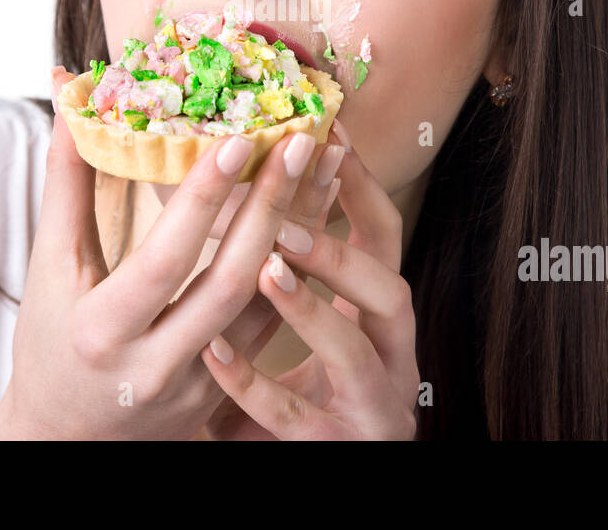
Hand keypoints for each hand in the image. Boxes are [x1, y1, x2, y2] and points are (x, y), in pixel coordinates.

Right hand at [0, 67, 343, 439]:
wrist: (67, 437)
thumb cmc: (51, 342)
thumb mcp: (51, 266)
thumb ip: (68, 181)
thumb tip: (69, 93)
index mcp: (103, 331)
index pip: (164, 260)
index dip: (203, 201)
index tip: (239, 140)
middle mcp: (156, 364)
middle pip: (230, 281)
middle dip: (272, 207)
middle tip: (301, 140)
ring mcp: (200, 384)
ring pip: (267, 303)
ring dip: (302, 231)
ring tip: (325, 165)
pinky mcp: (228, 392)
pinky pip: (273, 322)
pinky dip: (299, 264)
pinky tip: (316, 215)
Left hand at [200, 125, 420, 439]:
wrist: (321, 470)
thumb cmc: (307, 398)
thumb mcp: (311, 329)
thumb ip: (286, 269)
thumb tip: (237, 183)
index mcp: (382, 318)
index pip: (386, 240)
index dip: (363, 188)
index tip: (328, 137)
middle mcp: (392, 358)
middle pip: (389, 290)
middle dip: (340, 249)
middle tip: (281, 216)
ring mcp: (372, 406)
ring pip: (355, 353)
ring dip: (311, 308)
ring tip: (263, 269)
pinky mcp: (337, 447)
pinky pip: (294, 415)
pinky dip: (254, 381)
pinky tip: (215, 351)